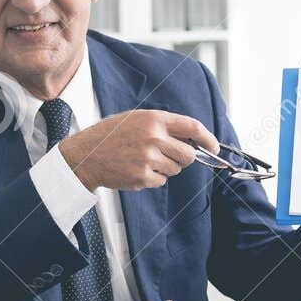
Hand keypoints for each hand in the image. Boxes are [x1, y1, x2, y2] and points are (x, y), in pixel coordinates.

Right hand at [59, 108, 220, 191]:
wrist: (86, 155)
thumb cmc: (112, 136)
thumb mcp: (137, 119)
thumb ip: (163, 125)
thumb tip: (193, 139)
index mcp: (153, 119)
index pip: (192, 127)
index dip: (207, 138)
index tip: (214, 146)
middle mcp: (153, 137)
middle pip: (189, 154)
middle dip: (184, 157)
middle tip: (169, 155)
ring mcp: (148, 158)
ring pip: (176, 169)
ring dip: (166, 167)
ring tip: (144, 159)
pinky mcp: (143, 177)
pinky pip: (162, 180)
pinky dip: (154, 178)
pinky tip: (136, 169)